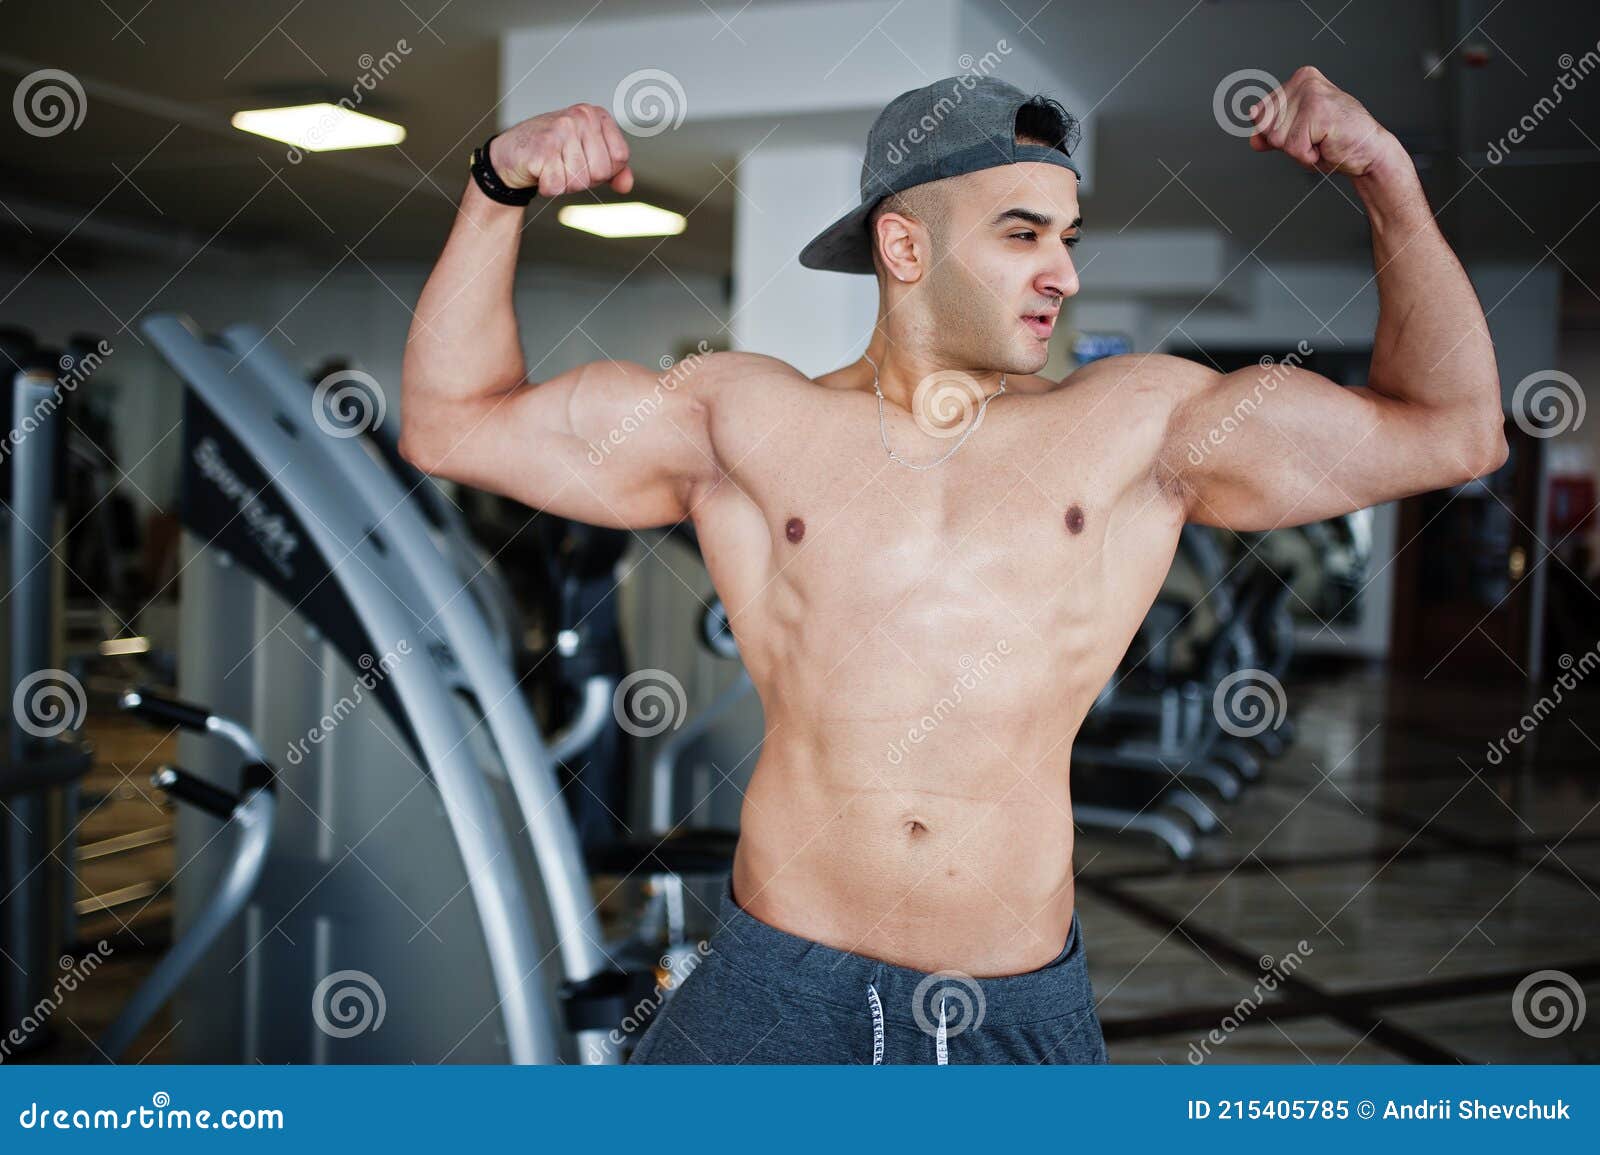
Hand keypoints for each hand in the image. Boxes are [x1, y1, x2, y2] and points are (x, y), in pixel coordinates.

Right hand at [488, 103, 634, 196]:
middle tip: (564, 165)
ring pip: (579, 181)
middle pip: (601, 172)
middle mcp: (581, 117)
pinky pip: (557, 186)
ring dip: (564, 184)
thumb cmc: (552, 151)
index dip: (604, 170)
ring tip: (551, 167)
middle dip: (584, 179)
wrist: (511, 152)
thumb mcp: (587, 153)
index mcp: (595, 114)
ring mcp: (561, 130)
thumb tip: (626, 185)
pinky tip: (540, 172)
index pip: (620, 157)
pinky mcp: (543, 148)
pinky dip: (548, 188)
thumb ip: (613, 168)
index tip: (584, 161)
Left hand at [1247, 66, 1398, 176]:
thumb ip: (1271, 133)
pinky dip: (1307, 156)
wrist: (1369, 152)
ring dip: (1298, 150)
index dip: (1278, 133)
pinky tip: (1326, 144)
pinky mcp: (1318, 113)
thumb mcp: (1297, 134)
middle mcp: (1304, 81)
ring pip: (1277, 139)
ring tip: (1321, 140)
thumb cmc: (1337, 141)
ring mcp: (1311, 95)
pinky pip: (1293, 148)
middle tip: (1315, 137)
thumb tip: (1253, 138)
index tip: (1305, 130)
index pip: (1259, 114)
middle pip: (1265, 127)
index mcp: (1299, 80)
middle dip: (1287, 143)